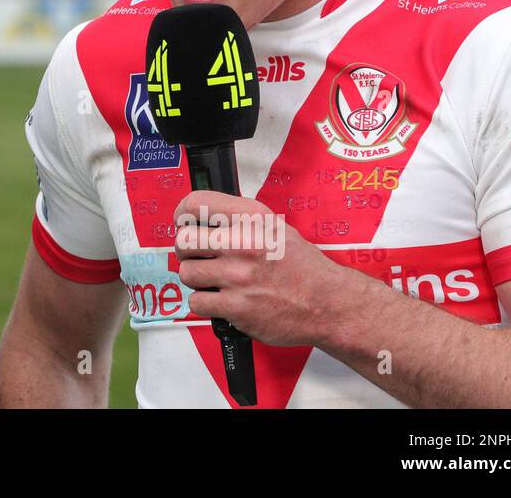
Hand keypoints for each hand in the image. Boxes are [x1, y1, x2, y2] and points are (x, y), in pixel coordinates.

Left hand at [174, 190, 353, 346]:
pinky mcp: (236, 307)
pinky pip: (197, 303)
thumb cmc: (303, 268)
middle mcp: (243, 244)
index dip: (182, 213)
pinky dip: (205, 304)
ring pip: (187, 273)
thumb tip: (204, 217)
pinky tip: (222, 299)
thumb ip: (240, 219)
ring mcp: (238, 277)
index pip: (196, 204)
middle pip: (184, 241)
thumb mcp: (276, 227)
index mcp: (252, 219)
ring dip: (197, 279)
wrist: (329, 304)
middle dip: (187, 250)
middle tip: (198, 256)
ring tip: (215, 281)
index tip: (183, 222)